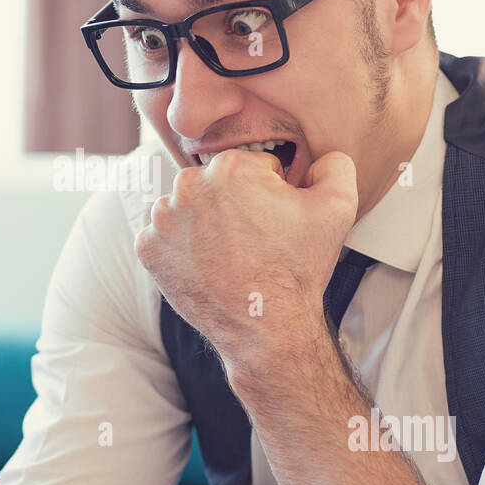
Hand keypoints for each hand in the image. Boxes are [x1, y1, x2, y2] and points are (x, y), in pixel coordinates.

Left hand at [134, 148, 357, 376]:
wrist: (265, 328)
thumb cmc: (297, 270)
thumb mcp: (337, 208)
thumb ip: (334, 166)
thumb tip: (322, 156)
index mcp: (230, 167)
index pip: (252, 167)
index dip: (270, 194)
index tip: (273, 222)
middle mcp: (187, 185)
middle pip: (216, 185)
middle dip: (234, 205)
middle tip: (253, 241)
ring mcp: (162, 219)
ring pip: (189, 208)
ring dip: (205, 224)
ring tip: (230, 255)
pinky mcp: (147, 248)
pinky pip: (167, 236)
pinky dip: (182, 248)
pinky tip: (206, 265)